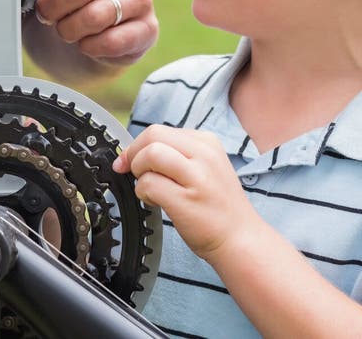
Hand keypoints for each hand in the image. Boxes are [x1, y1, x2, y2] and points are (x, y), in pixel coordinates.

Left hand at [113, 124, 256, 261]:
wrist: (241, 240)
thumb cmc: (217, 207)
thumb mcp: (206, 167)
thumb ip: (179, 154)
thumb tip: (139, 150)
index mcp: (207, 142)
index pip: (160, 130)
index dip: (138, 144)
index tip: (129, 159)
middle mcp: (204, 154)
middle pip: (153, 135)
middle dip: (134, 152)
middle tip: (129, 170)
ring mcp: (197, 177)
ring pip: (151, 154)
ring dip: (138, 170)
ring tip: (147, 188)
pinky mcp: (187, 200)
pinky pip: (149, 184)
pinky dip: (142, 192)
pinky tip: (154, 202)